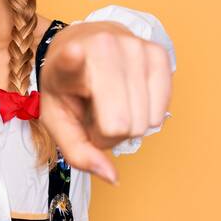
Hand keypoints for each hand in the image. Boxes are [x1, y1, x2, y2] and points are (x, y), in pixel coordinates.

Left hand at [37, 21, 172, 183]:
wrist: (84, 43)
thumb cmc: (69, 86)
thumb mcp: (58, 120)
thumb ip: (78, 152)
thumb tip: (112, 177)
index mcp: (67, 64)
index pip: (71, 63)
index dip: (73, 61)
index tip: (74, 53)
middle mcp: (103, 48)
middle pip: (121, 124)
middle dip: (108, 133)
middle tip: (96, 113)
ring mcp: (135, 48)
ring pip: (144, 122)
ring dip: (128, 124)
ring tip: (111, 102)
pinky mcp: (159, 53)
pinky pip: (161, 112)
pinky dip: (146, 116)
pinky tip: (130, 97)